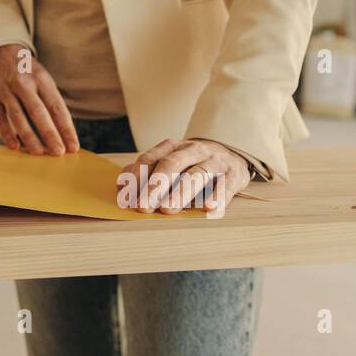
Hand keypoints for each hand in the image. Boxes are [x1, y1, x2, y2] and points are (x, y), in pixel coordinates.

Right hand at [0, 44, 77, 154]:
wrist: (0, 53)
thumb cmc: (28, 73)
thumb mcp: (43, 80)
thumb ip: (52, 103)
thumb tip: (64, 134)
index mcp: (41, 79)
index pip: (56, 106)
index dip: (65, 127)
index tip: (72, 146)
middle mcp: (23, 83)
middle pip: (38, 111)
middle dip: (49, 133)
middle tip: (58, 152)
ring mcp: (5, 90)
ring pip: (18, 115)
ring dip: (29, 136)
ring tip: (38, 152)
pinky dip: (6, 132)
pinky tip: (14, 146)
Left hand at [116, 138, 251, 215]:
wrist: (232, 156)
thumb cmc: (192, 164)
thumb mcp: (169, 161)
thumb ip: (146, 171)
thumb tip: (121, 186)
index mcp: (172, 146)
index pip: (150, 159)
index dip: (137, 178)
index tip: (127, 198)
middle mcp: (193, 150)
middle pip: (172, 164)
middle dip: (155, 186)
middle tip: (144, 206)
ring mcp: (215, 160)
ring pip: (197, 174)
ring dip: (181, 193)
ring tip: (168, 209)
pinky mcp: (234, 174)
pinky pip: (225, 185)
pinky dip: (217, 197)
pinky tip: (208, 209)